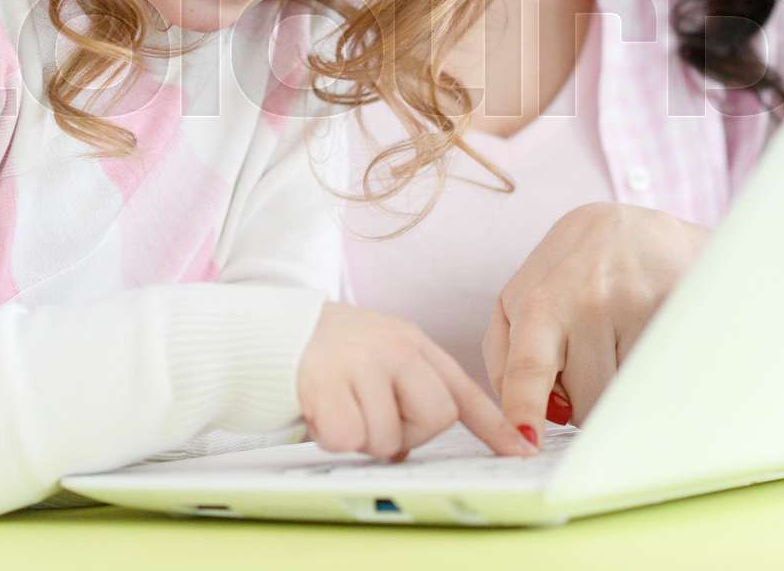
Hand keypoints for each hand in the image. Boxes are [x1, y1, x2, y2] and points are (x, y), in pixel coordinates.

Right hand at [297, 303, 536, 460]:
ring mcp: (361, 361)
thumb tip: (411, 446)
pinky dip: (331, 437)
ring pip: (389, 436)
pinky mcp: (325, 380)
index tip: (522, 449)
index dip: (494, 425)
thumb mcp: (374, 363)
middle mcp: (393, 347)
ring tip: (337, 409)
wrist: (262, 333)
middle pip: (437, 415)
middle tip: (372, 421)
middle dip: (408, 433)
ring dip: (362, 438)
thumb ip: (403, 395)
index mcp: (411, 343)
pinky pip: (347, 437)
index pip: (464, 389)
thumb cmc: (322, 358)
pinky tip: (317, 412)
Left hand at [483, 203, 708, 445]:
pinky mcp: (674, 306)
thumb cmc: (575, 270)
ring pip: (620, 396)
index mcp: (537, 300)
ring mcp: (632, 302)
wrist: (640, 230)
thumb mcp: (525, 294)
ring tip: (617, 342)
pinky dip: (649, 372)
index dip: (525, 411)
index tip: (525, 444)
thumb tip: (523, 415)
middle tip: (589, 356)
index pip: (525, 369)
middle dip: (581, 399)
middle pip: (581, 403)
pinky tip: (645, 338)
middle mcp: (584, 299)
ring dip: (616, 387)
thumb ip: (506, 350)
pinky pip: (656, 376)